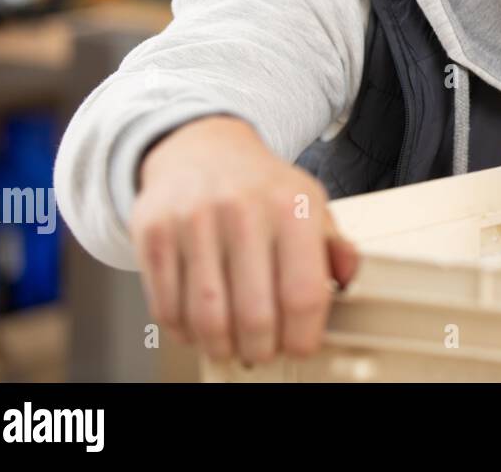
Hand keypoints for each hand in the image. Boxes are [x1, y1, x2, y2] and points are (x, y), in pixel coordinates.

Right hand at [129, 115, 358, 364]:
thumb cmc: (261, 187)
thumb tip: (348, 282)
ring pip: (207, 318)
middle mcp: (242, 210)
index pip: (303, 294)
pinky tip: (198, 328)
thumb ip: (334, 246)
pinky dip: (184, 331)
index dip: (303, 336)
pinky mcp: (153, 234)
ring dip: (221, 347)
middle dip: (262, 349)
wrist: (201, 149)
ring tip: (231, 346)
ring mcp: (193, 221)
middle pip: (255, 315)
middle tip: (263, 352)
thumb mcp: (309, 203)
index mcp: (291, 206)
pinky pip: (167, 307)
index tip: (301, 346)